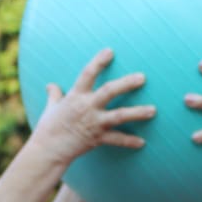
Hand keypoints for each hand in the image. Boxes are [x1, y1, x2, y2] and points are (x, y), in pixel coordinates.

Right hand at [32, 49, 154, 164]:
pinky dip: (129, 141)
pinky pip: (116, 140)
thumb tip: (51, 85)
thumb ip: (54, 95)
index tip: (110, 51)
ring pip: (119, 116)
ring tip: (153, 110)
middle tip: (142, 77)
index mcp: (75, 96)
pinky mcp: (97, 138)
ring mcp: (94, 123)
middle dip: (126, 84)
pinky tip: (142, 142)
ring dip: (137, 112)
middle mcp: (87, 107)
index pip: (88, 74)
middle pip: (109, 91)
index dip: (98, 62)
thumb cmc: (48, 128)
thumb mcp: (51, 107)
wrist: (48, 149)